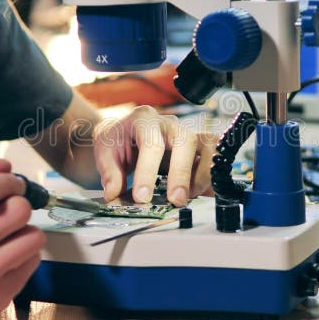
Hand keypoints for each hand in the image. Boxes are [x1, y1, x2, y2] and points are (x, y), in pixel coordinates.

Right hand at [0, 152, 44, 319]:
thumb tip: (2, 165)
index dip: (6, 181)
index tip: (11, 184)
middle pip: (17, 211)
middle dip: (20, 206)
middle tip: (13, 211)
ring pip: (32, 235)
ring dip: (27, 232)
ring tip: (10, 238)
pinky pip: (34, 257)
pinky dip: (28, 254)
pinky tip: (9, 260)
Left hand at [93, 105, 217, 206]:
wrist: (124, 132)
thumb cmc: (117, 140)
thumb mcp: (104, 151)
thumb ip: (109, 172)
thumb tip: (114, 193)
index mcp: (143, 119)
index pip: (151, 144)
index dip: (147, 172)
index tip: (142, 197)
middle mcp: (169, 123)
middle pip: (185, 141)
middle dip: (181, 173)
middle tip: (174, 200)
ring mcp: (187, 132)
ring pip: (207, 145)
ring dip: (202, 174)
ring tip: (189, 197)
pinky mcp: (198, 146)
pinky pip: (213, 156)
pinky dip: (210, 176)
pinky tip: (200, 194)